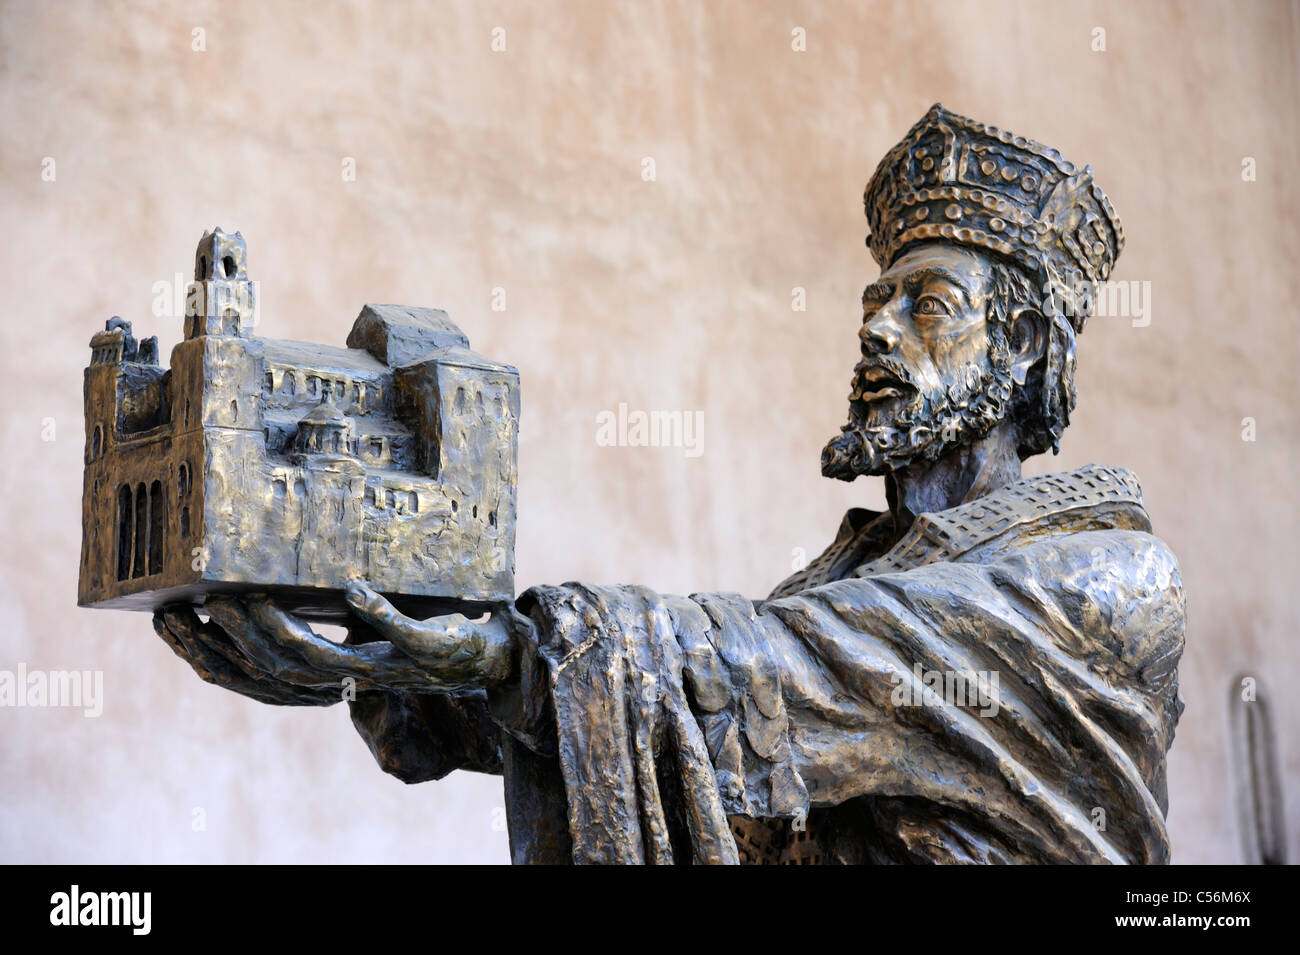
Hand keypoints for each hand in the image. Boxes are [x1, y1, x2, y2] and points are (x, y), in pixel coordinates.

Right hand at [153, 585, 520, 703]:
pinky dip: (375, 613)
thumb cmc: (420, 632)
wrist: (494, 657)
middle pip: (275, 672)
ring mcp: (391, 667)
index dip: (206, 653)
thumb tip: (263, 571)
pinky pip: (399, 636)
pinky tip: (351, 588)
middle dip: (230, 638)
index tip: (166, 620)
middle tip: (198, 601)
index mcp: (329, 675)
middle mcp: (353, 679)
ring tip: (250, 596)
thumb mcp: (358, 624)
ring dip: (283, 630)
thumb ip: (316, 610)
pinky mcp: (431, 650)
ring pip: (323, 661)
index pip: (251, 676)